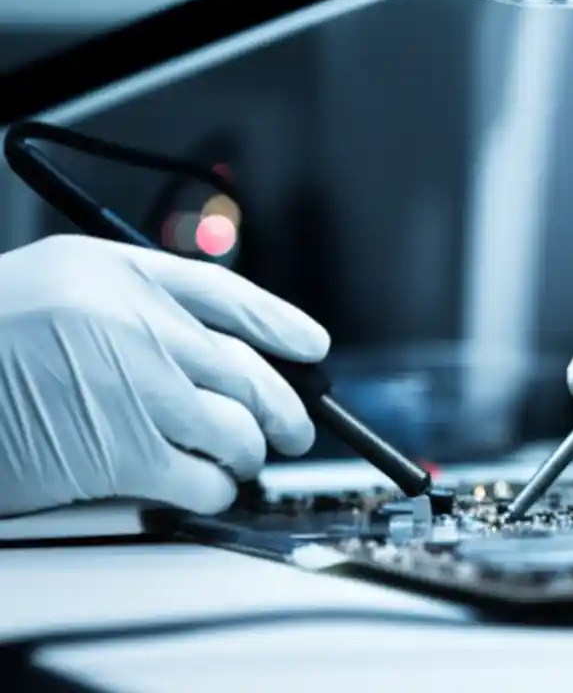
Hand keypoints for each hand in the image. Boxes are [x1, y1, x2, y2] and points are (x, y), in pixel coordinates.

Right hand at [0, 236, 328, 515]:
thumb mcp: (65, 277)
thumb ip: (140, 296)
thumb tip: (205, 333)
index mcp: (131, 279)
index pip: (234, 300)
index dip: (284, 326)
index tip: (312, 348)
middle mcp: (149, 331)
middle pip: (255, 375)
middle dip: (288, 408)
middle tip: (294, 426)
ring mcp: (143, 394)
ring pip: (240, 433)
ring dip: (249, 454)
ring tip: (240, 460)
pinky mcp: (124, 456)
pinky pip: (206, 481)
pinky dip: (217, 490)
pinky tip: (207, 487)